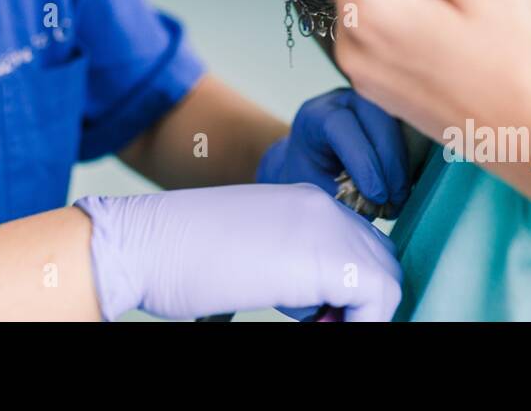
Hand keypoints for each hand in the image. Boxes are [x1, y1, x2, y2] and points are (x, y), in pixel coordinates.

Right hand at [74, 183, 401, 321]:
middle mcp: (324, 205)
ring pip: (387, 281)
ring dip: (360, 316)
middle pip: (382, 261)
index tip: (316, 318)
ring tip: (308, 325)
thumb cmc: (179, 257)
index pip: (360, 246)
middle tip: (318, 325)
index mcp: (305, 201)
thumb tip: (323, 305)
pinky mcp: (327, 258)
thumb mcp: (252, 253)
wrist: (143, 242)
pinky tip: (309, 329)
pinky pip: (379, 301)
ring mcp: (328, 227)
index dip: (349, 291)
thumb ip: (293, 266)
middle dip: (362, 304)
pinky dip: (361, 326)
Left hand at [256, 87, 410, 213]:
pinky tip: (403, 184)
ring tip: (399, 196)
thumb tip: (373, 207)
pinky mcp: (391, 114)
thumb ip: (341, 192)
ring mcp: (372, 103)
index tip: (376, 194)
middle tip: (394, 199)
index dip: (361, 160)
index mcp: (317, 114)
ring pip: (398, 124)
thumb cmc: (312, 172)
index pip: (340, 124)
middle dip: (390, 162)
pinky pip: (408, 132)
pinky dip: (409, 160)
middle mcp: (346, 101)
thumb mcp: (315, 183)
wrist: (313, 157)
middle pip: (377, 118)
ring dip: (403, 163)